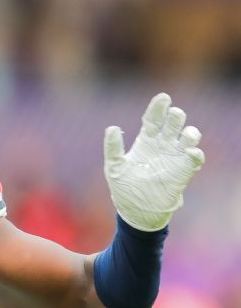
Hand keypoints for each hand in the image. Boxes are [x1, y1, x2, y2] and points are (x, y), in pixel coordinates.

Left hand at [103, 92, 203, 231]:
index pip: (153, 119)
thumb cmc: (124, 187)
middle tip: (174, 114)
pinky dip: (196, 153)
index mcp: (145, 141)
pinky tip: (190, 151)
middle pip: (173, 123)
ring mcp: (174, 157)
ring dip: (190, 133)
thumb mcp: (113, 167)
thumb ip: (113, 148)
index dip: (158, 107)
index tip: (164, 97)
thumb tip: (112, 128)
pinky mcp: (184, 171)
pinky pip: (195, 158)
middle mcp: (162, 145)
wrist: (136, 210)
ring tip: (185, 134)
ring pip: (189, 137)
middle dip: (176, 116)